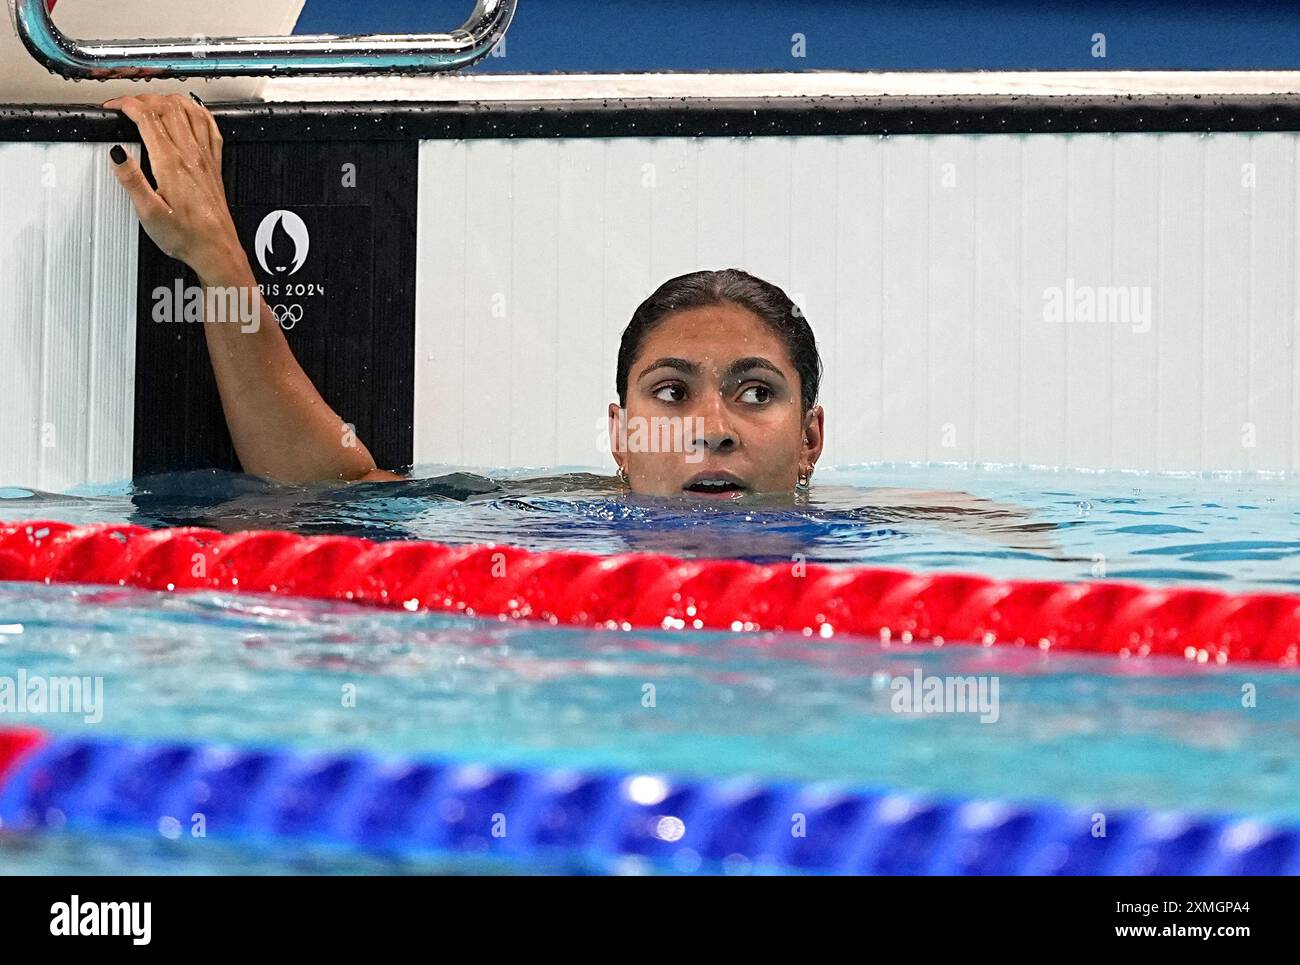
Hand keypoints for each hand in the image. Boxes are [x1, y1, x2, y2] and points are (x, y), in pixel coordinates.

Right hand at [102, 93, 247, 282]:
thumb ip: (131, 180)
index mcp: (171, 163)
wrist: (216, 249)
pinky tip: (191, 111)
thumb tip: (117, 154)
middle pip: (167, 107)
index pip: (147, 117)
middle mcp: (191, 155)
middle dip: (143, 98)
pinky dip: (197, 111)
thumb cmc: (186, 236)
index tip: (113, 107)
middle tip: (126, 105)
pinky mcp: (214, 164)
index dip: (126, 104)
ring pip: (190, 111)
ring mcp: (205, 157)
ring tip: (151, 102)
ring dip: (168, 99)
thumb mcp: (148, 213)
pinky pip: (209, 127)